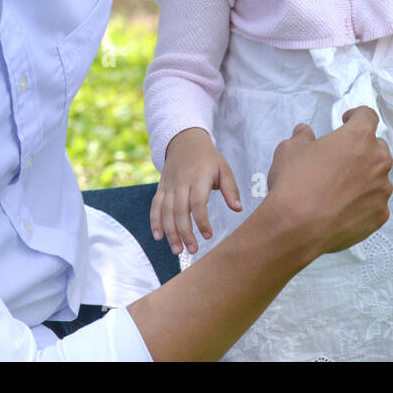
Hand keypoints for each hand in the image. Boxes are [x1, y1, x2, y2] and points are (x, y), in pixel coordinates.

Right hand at [151, 128, 241, 254]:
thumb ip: (231, 189)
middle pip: (180, 211)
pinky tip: (158, 237)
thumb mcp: (224, 169)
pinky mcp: (161, 188)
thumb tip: (238, 209)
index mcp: (199, 177)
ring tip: (177, 250)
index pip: (198, 203)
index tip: (208, 236)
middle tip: (193, 250)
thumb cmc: (208, 159)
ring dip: (170, 232)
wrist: (185, 141)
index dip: (202, 221)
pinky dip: (155, 222)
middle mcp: (181, 182)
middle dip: (185, 233)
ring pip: (166, 212)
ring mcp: (169, 186)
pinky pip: (155, 206)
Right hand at [265, 106, 392, 257]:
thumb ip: (302, 137)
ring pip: (378, 177)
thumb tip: (304, 132)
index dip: (356, 116)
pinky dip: (363, 203)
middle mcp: (378, 161)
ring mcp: (382, 191)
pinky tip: (342, 209)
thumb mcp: (290, 150)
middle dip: (362, 149)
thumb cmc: (294, 182)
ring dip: (364, 177)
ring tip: (340, 189)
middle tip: (340, 159)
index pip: (367, 116)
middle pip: (377, 147)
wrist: (297, 228)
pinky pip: (375, 203)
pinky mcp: (380, 216)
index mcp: (359, 138)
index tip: (346, 121)